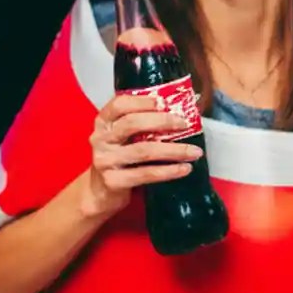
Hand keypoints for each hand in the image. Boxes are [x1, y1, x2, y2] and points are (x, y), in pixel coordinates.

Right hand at [81, 94, 203, 217]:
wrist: (99, 191)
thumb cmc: (118, 158)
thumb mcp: (122, 137)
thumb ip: (141, 123)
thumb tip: (177, 112)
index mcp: (103, 122)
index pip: (120, 104)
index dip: (142, 101)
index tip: (165, 102)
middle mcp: (100, 139)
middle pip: (132, 124)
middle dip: (162, 122)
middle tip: (184, 124)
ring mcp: (105, 160)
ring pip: (143, 150)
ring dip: (173, 150)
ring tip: (194, 151)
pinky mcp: (113, 181)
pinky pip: (145, 174)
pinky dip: (168, 171)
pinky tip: (184, 169)